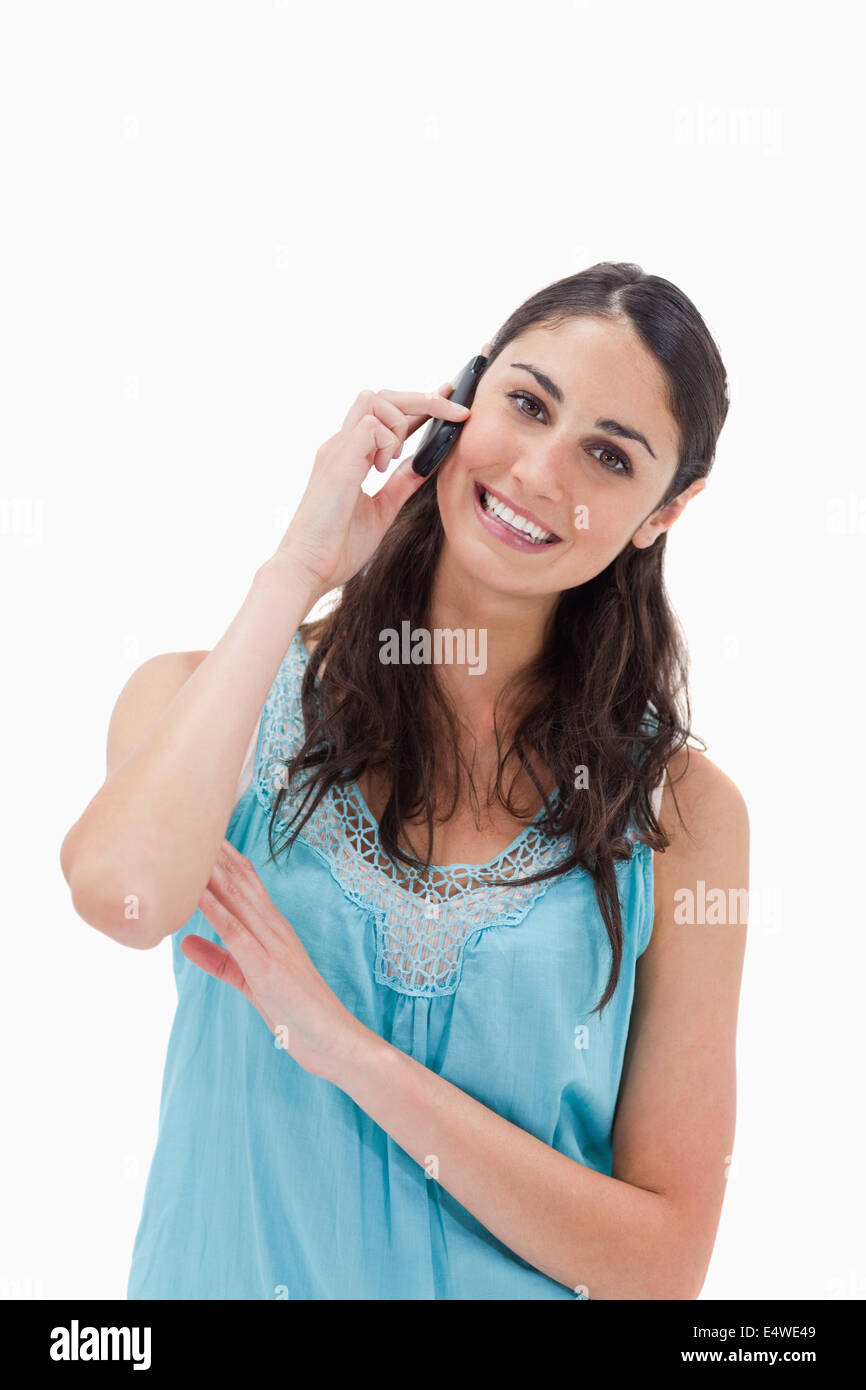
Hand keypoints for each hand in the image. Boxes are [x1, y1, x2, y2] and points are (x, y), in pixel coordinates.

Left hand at [181, 838, 369, 1082]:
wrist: (335, 1041)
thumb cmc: (298, 1014)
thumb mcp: (250, 982)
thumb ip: (219, 960)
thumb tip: (184, 941)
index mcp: (273, 930)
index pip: (246, 883)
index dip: (223, 857)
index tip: (198, 832)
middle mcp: (274, 929)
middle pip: (240, 881)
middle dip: (215, 852)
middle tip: (189, 819)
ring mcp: (272, 946)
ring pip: (237, 899)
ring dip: (212, 872)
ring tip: (187, 844)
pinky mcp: (267, 968)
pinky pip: (236, 933)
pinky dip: (215, 911)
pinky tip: (196, 894)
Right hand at [269, 380, 470, 593]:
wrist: (308, 569)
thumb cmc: (337, 547)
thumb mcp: (382, 510)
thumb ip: (402, 484)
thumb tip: (428, 463)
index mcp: (350, 456)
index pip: (384, 415)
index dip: (419, 405)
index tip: (449, 401)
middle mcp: (341, 445)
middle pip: (381, 396)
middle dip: (423, 398)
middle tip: (455, 411)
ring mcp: (337, 449)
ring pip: (373, 399)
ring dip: (399, 422)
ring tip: (396, 458)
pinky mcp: (338, 460)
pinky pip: (371, 427)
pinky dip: (387, 442)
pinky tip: (381, 469)